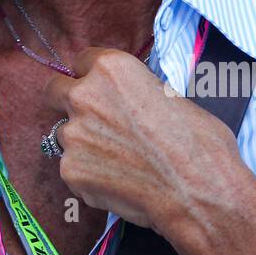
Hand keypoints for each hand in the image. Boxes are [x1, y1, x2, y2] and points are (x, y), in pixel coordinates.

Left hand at [43, 48, 255, 254]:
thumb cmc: (199, 143)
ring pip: (64, 134)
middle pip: (55, 92)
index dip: (90, 78)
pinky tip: (118, 183)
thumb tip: (127, 100)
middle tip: (93, 123)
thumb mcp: (170, 95)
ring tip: (118, 161)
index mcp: (110, 68)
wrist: (200, 192)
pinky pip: (72, 169)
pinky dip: (89, 176)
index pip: (81, 61)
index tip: (98, 91)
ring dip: (82, 144)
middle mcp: (84, 95)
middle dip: (68, 104)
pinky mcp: (70, 170)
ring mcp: (73, 134)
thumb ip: (133, 91)